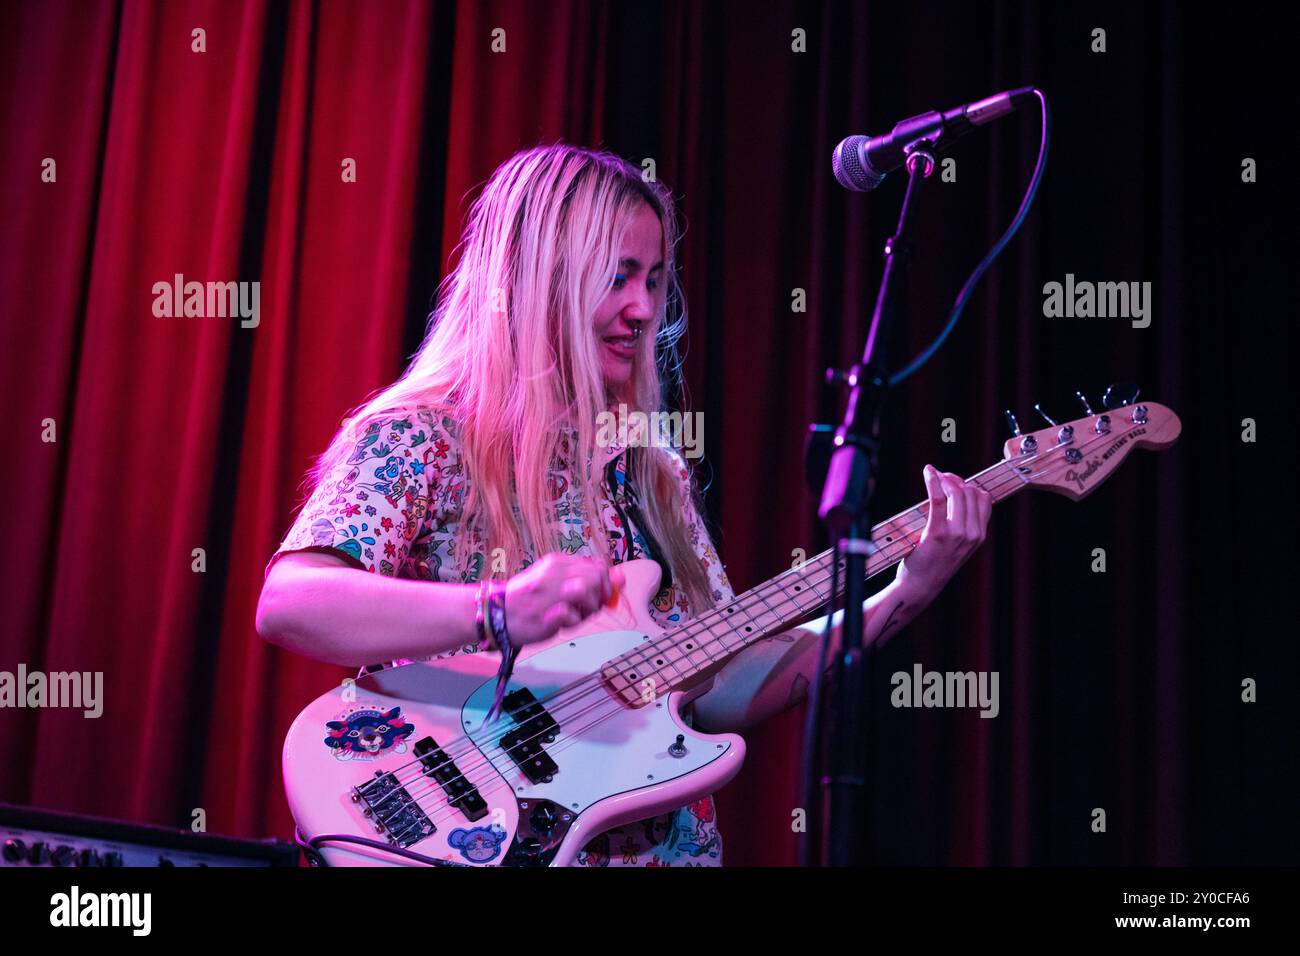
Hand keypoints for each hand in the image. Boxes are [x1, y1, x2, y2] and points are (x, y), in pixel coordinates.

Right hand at [503, 553, 625, 645]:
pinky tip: (559, 622)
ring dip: (586, 608)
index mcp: (557, 562)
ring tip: (573, 615)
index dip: (603, 585)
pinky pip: (571, 614)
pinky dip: (571, 622)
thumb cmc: (530, 600)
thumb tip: (621, 577)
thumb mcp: (559, 582)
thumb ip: (589, 579)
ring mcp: (549, 593)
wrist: (497, 616)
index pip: (598, 566)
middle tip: (583, 609)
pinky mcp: (545, 614)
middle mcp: (554, 572)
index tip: (594, 597)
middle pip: (596, 577)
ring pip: (586, 590)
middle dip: (598, 596)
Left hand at [895, 464, 990, 599]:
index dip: (969, 485)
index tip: (953, 482)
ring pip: (957, 493)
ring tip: (933, 476)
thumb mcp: (959, 546)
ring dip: (945, 479)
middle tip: (940, 476)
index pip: (984, 499)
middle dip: (955, 479)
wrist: (920, 585)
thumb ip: (965, 524)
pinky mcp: (937, 533)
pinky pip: (938, 500)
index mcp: (979, 535)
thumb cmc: (935, 563)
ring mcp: (956, 534)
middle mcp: (972, 534)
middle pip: (970, 492)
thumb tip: (959, 494)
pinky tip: (928, 473)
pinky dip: (933, 482)